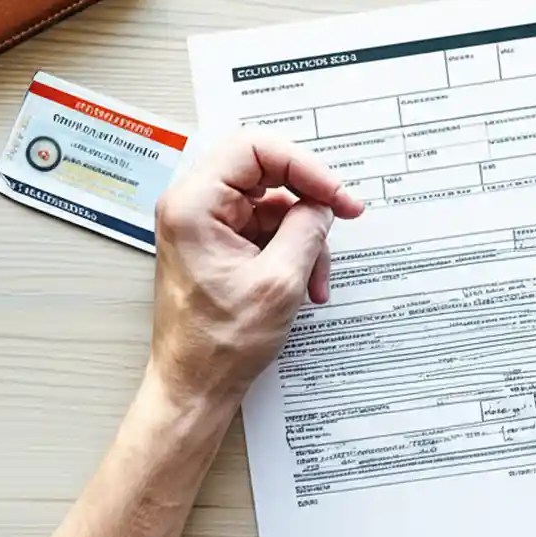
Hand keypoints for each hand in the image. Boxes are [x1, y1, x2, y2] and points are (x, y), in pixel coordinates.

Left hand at [147, 133, 363, 408]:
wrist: (194, 387)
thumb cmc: (217, 345)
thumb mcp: (280, 282)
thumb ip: (307, 229)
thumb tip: (323, 204)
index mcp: (194, 205)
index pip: (255, 149)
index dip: (304, 166)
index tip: (335, 194)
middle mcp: (193, 206)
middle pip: (265, 172)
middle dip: (308, 201)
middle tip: (342, 215)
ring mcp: (206, 225)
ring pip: (272, 205)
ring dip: (303, 237)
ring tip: (315, 279)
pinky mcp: (218, 244)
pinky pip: (266, 229)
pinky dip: (291, 252)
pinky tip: (303, 284)